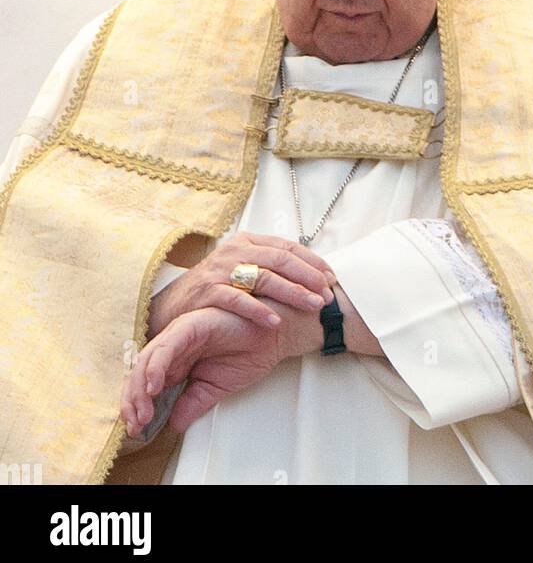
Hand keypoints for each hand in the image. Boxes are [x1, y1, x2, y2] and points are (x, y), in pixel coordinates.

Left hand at [124, 299, 324, 437]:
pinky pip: (168, 344)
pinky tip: (155, 385)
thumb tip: (175, 425)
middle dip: (133, 400)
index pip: (146, 382)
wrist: (275, 333)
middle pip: (140, 371)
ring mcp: (181, 333)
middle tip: (136, 424)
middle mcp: (174, 344)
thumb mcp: (216, 388)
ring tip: (143, 412)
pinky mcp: (192, 324)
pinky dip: (158, 365)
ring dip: (141, 388)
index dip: (137, 405)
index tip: (137, 428)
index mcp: (178, 359)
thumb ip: (193, 403)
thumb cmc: (249, 352)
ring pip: (148, 358)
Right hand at [147, 231, 336, 341]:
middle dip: (308, 277)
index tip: (331, 277)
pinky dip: (258, 310)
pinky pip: (238, 300)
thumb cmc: (213, 288)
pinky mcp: (208, 292)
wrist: (171, 305)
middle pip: (280, 260)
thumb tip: (308, 272)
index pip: (287, 246)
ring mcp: (221, 270)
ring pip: (264, 278)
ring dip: (292, 292)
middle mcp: (235, 251)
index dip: (312, 261)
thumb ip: (267, 265)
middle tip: (327, 294)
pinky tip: (275, 321)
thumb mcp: (240, 267)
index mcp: (247, 241)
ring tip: (312, 305)